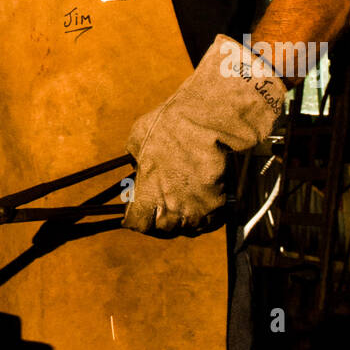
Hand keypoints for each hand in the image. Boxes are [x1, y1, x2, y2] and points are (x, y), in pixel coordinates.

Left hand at [123, 103, 227, 235]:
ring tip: (179, 207)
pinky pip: (208, 222)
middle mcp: (172, 207)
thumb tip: (135, 165)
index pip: (137, 223)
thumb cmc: (168, 126)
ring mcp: (196, 208)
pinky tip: (198, 206)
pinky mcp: (216, 204)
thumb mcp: (137, 138)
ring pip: (186, 228)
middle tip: (157, 209)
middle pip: (163, 228)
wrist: (205, 122)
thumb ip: (134, 158)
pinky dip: (202, 218)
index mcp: (149, 193)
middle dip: (157, 220)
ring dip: (181, 220)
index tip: (132, 215)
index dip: (134, 220)